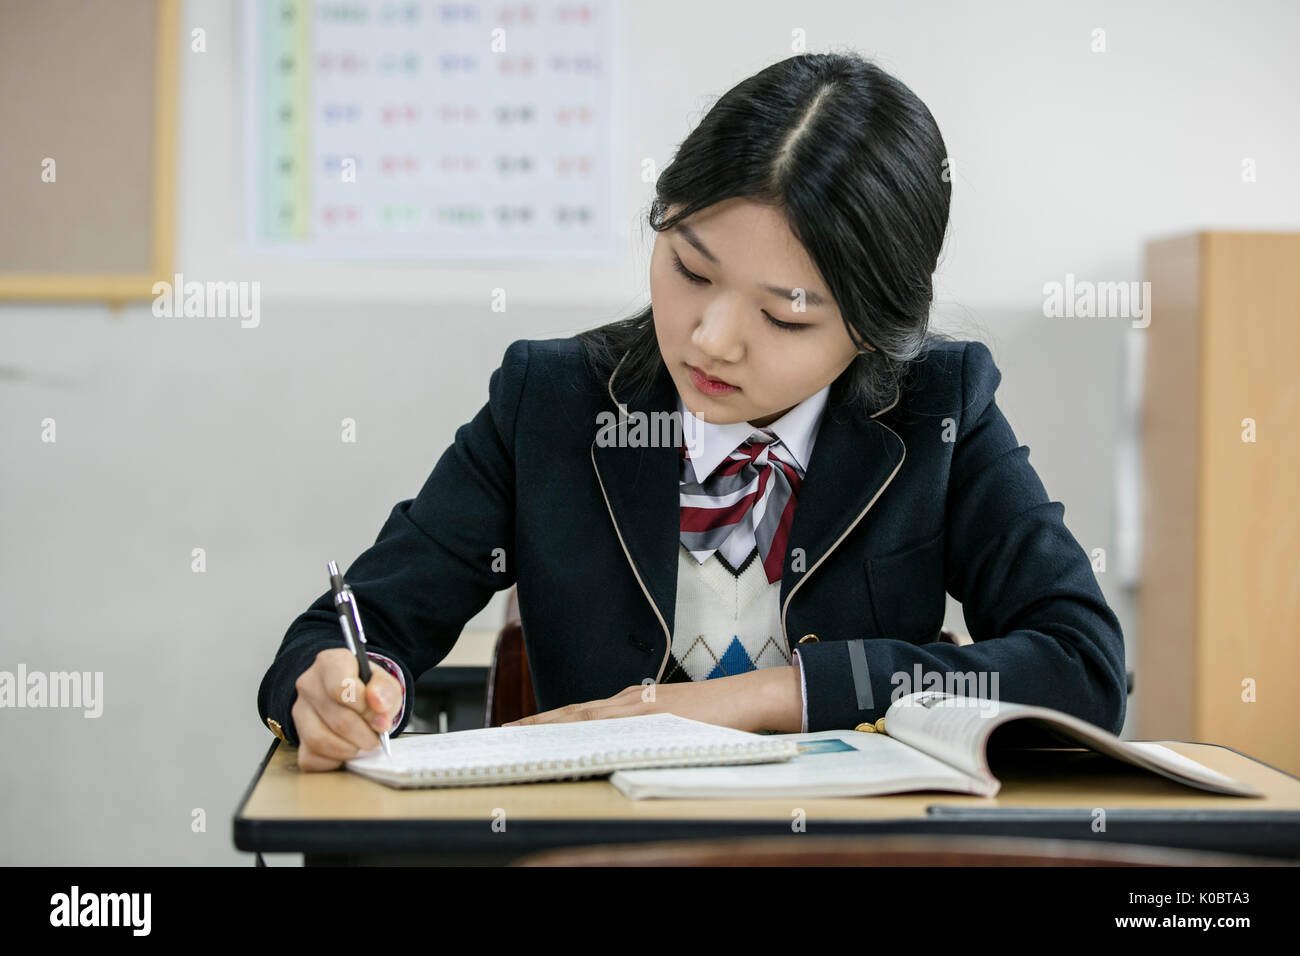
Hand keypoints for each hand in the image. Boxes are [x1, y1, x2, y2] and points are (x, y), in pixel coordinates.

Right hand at [291, 648, 401, 771]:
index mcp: (330, 663)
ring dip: (349, 749)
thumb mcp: (384, 682)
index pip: (342, 688)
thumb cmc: (367, 687)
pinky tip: (346, 750)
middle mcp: (308, 684)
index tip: (380, 716)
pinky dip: (333, 761)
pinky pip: (310, 758)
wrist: (350, 695)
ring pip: (319, 740)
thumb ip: (386, 691)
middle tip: (376, 737)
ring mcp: (299, 711)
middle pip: (337, 719)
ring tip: (362, 743)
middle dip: (364, 735)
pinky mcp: (297, 736)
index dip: (365, 708)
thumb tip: (379, 705)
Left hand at [503, 666, 801, 733]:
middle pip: (573, 713)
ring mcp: (639, 707)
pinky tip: (567, 737)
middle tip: (504, 733)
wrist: (746, 696)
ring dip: (550, 725)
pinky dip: (584, 730)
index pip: (579, 713)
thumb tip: (622, 743)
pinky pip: (610, 725)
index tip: (518, 729)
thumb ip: (647, 725)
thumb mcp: (673, 720)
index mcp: (631, 702)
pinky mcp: (653, 715)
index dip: (546, 720)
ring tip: (521, 735)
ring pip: (584, 716)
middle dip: (536, 723)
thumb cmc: (715, 712)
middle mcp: (629, 701)